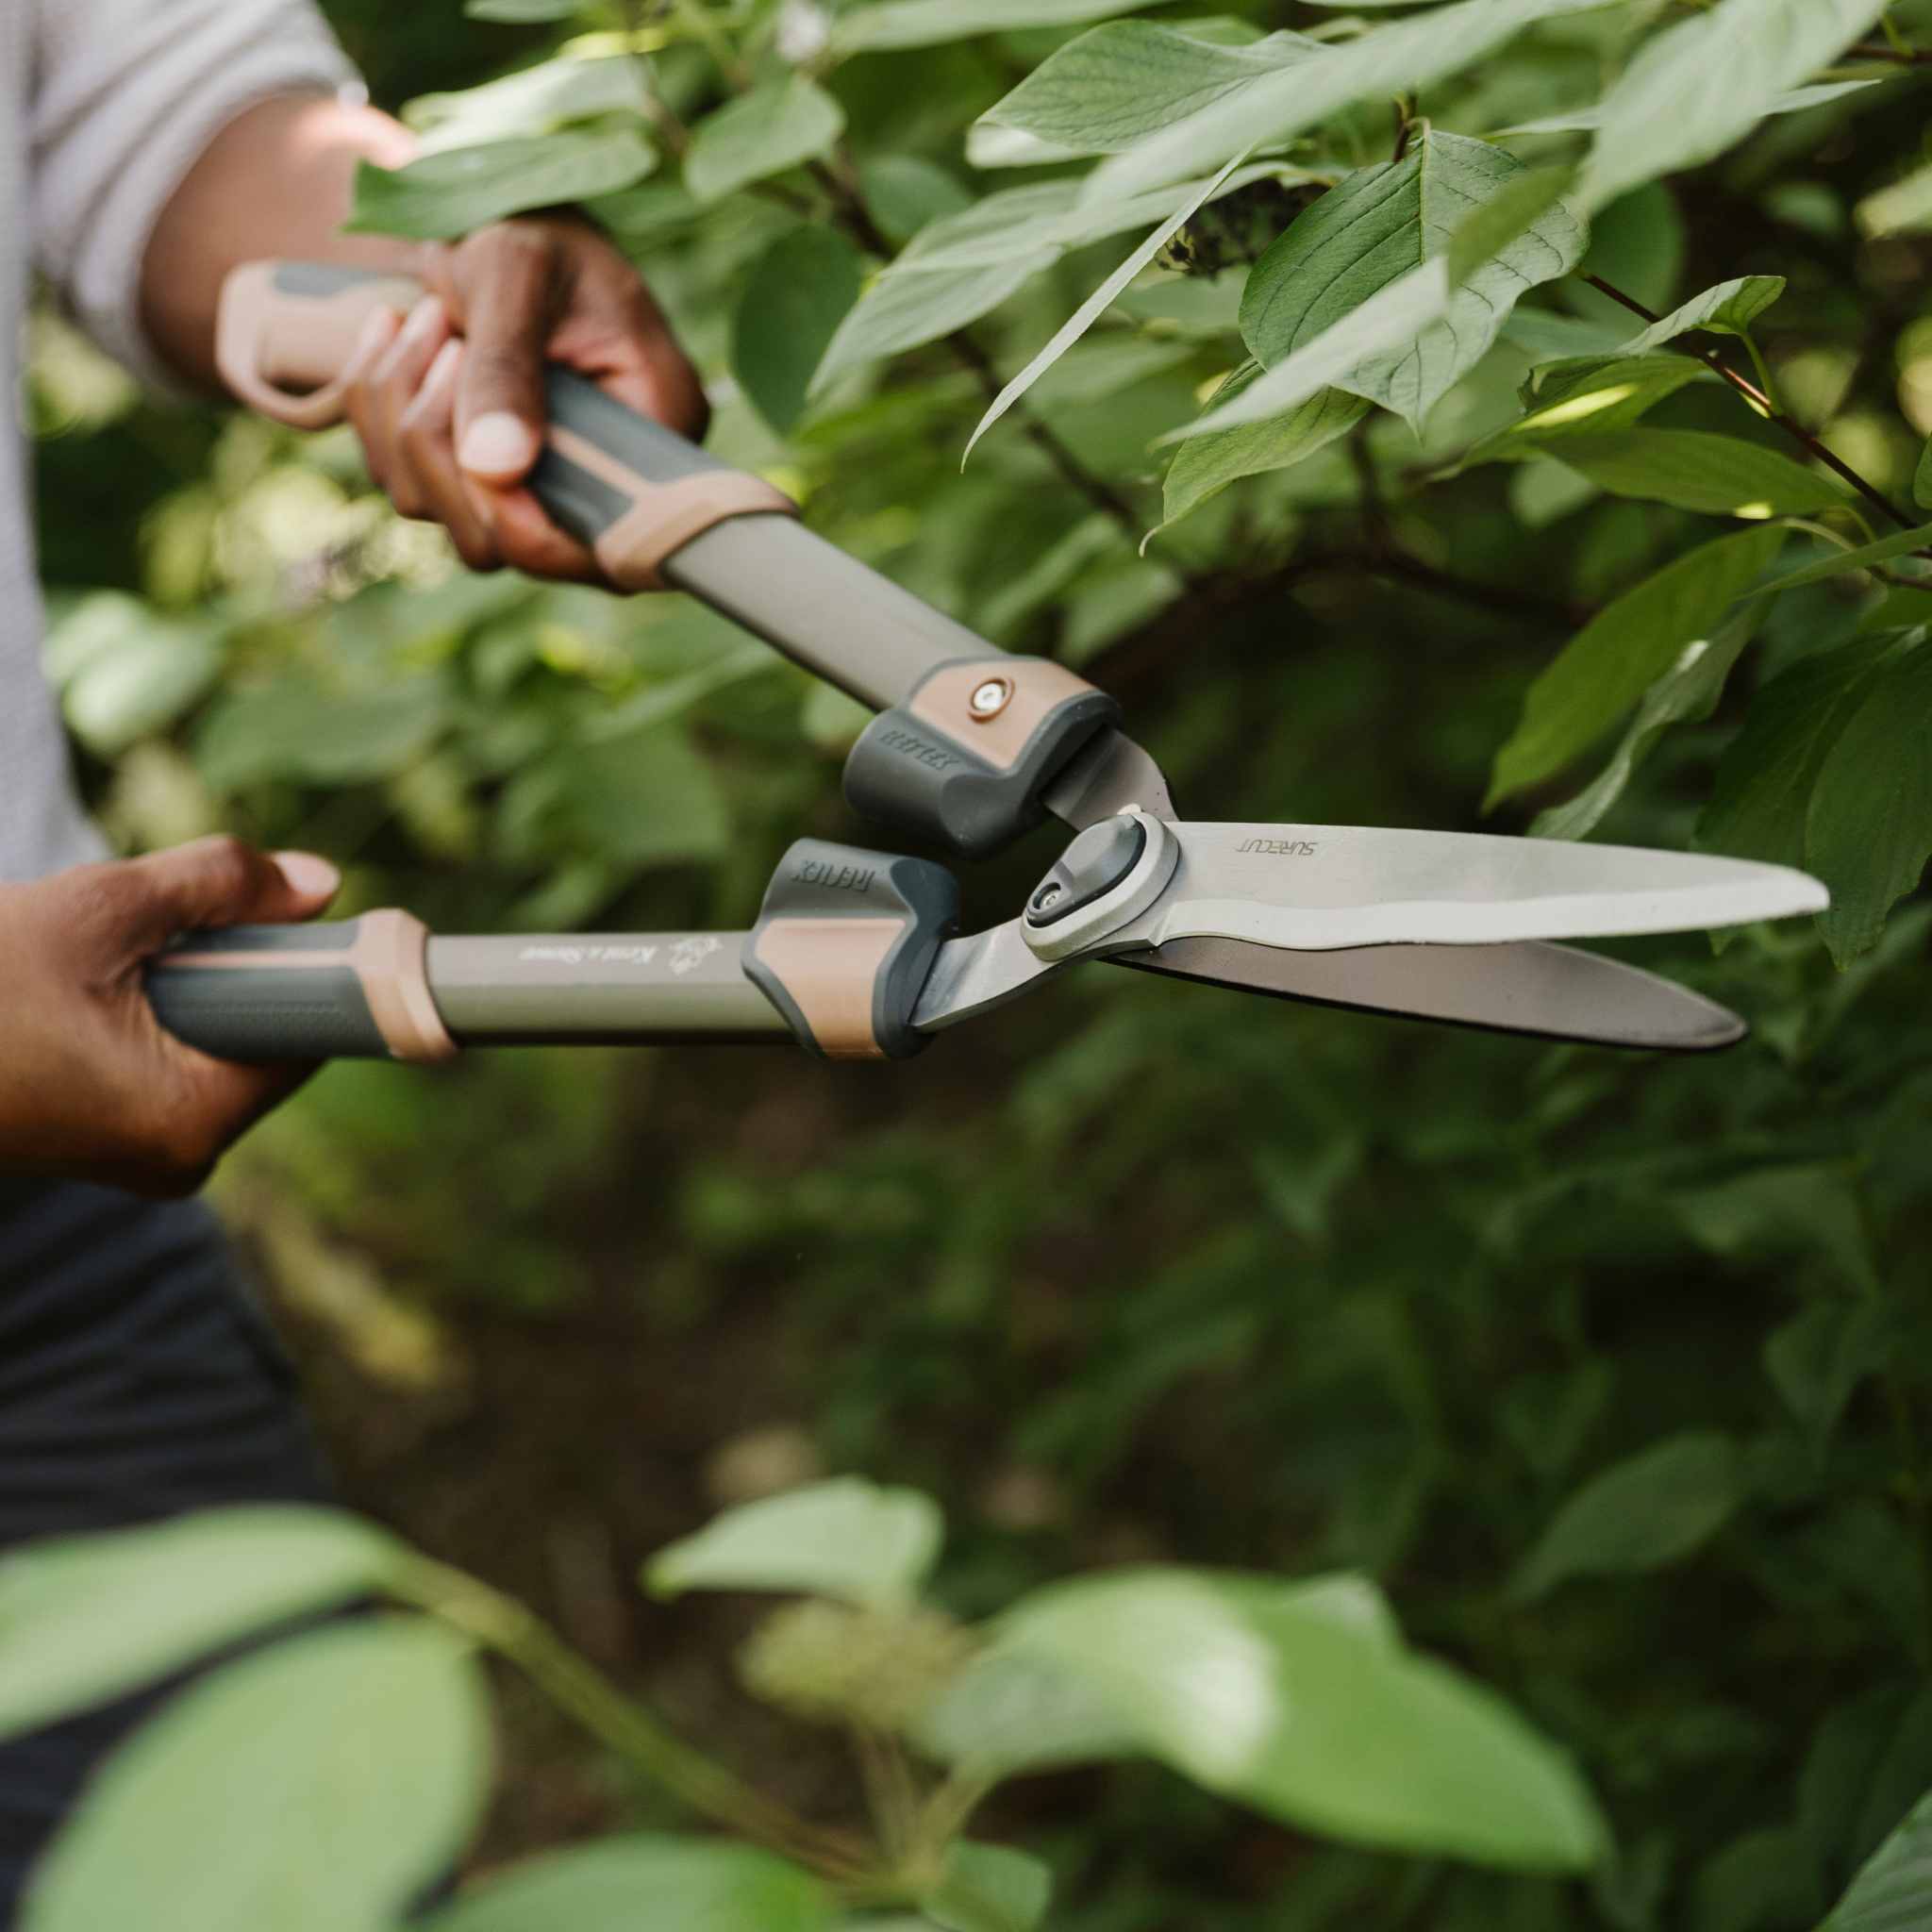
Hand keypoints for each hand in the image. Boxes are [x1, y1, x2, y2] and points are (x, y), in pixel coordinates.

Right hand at [0, 839, 341, 1197]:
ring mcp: (141, 1158)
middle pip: (260, 1037)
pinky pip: (164, 1059)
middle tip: (146, 931)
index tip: (286, 913)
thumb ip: (220, 887)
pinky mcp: (105, 1140)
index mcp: (193, 1119)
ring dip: (178, 984)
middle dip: (224, 968)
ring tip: (93, 961)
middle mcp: (180, 1158)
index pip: (307, 1035)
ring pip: (210, 1043)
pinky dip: (144, 1010)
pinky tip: (78, 987)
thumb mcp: (99, 909)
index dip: (308, 966)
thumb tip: (317, 882)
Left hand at [342, 217, 707, 579]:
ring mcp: (545, 490)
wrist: (498, 213)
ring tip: (418, 320)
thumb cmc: (530, 229)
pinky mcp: (489, 484)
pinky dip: (379, 418)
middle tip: (434, 332)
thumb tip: (494, 468)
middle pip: (509, 544)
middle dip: (439, 445)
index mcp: (657, 434)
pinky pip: (414, 491)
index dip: (524, 516)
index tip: (466, 426)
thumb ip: (507, 367)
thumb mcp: (518, 273)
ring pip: (447, 520)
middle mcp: (611, 483)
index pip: (606, 541)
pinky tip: (393, 340)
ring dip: (400, 420)